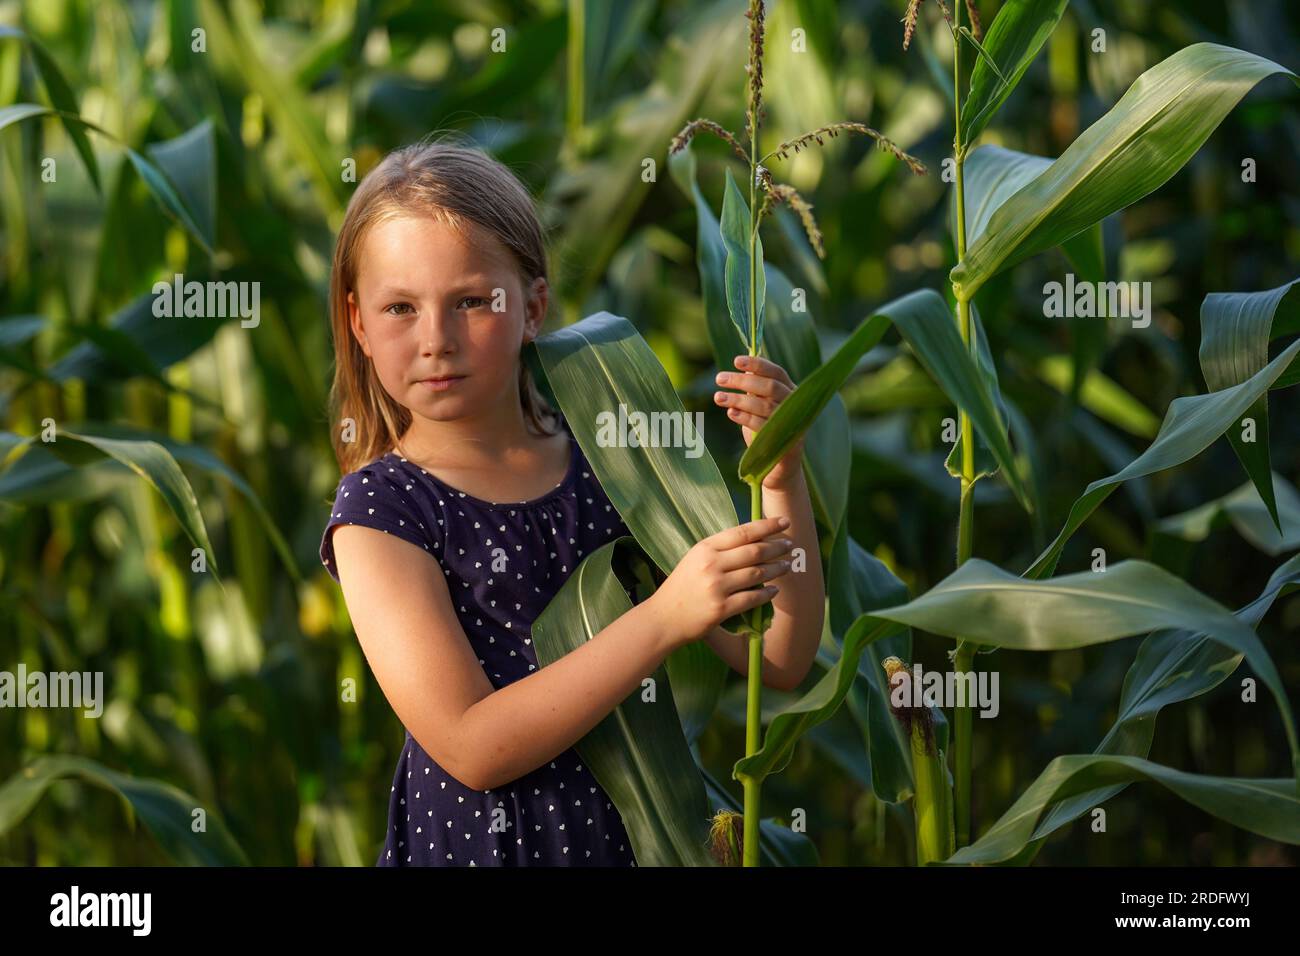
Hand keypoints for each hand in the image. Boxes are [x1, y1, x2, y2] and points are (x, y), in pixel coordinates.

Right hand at [645, 516, 793, 649]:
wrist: (663, 618)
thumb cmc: (681, 587)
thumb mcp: (694, 559)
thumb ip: (719, 550)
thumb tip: (753, 540)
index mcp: (705, 548)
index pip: (742, 532)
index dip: (767, 526)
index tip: (784, 521)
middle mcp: (711, 564)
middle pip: (754, 551)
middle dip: (777, 547)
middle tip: (791, 545)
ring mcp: (716, 587)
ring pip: (757, 574)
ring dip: (776, 569)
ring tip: (786, 565)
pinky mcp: (721, 609)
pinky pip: (752, 599)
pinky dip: (766, 594)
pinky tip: (774, 590)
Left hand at [714, 354, 802, 489]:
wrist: (778, 467)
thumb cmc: (766, 430)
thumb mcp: (761, 406)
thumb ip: (755, 390)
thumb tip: (741, 369)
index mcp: (791, 392)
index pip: (776, 372)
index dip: (757, 364)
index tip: (735, 361)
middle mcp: (795, 406)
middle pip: (770, 387)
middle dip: (742, 380)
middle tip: (719, 378)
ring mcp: (792, 424)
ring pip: (764, 406)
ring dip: (738, 399)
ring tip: (718, 397)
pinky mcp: (784, 442)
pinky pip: (762, 426)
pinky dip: (744, 417)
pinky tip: (731, 413)